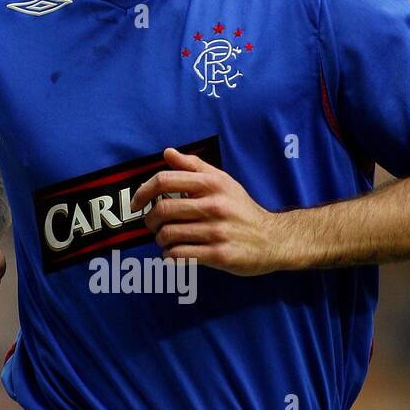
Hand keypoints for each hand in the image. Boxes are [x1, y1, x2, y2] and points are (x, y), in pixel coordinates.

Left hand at [130, 147, 276, 274]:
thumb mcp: (223, 182)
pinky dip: (170, 256)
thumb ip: (194, 167)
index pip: (165, 181)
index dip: (143, 192)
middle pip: (162, 211)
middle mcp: (214, 206)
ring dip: (161, 240)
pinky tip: (175, 253)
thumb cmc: (242, 209)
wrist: (273, 239)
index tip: (137, 203)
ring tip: (167, 240)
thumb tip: (168, 153)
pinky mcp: (219, 255)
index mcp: (212, 184)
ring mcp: (217, 231)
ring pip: (168, 235)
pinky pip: (180, 255)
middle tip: (154, 226)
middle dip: (150, 221)